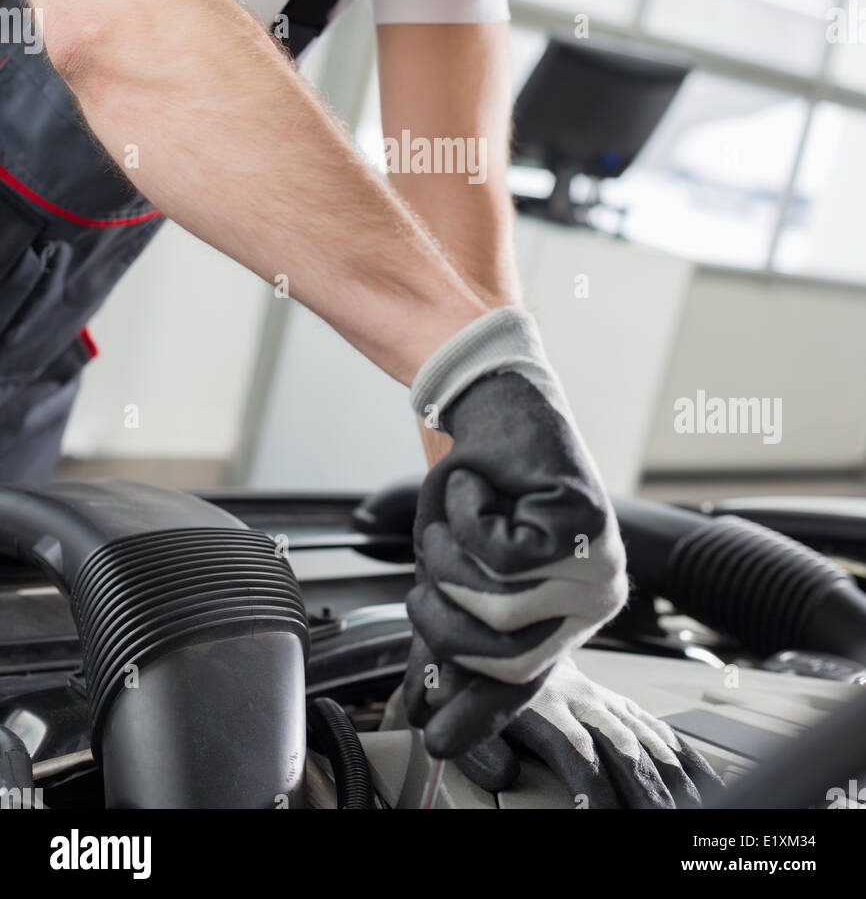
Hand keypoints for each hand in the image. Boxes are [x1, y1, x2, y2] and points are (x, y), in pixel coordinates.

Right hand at [405, 307, 628, 757]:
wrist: (489, 403)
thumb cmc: (476, 486)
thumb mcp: (453, 567)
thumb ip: (450, 626)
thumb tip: (426, 695)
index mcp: (563, 614)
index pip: (523, 681)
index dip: (476, 712)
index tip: (438, 737)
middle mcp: (592, 598)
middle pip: (498, 649)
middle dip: (442, 605)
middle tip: (430, 557)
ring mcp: (599, 564)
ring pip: (497, 601)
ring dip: (450, 549)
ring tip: (462, 511)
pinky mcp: (589, 525)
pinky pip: (503, 552)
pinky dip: (467, 513)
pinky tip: (480, 486)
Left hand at [455, 653, 724, 807]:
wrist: (501, 620)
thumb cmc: (474, 677)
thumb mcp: (459, 704)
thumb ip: (478, 743)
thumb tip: (505, 775)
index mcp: (544, 706)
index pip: (576, 753)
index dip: (591, 790)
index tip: (602, 817)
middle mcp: (582, 701)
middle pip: (623, 751)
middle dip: (648, 793)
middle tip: (670, 826)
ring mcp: (605, 700)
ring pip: (648, 742)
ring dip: (674, 780)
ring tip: (699, 811)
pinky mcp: (617, 703)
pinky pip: (657, 729)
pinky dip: (685, 756)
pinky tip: (705, 780)